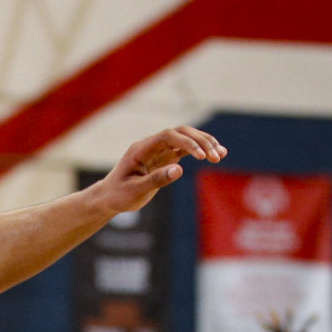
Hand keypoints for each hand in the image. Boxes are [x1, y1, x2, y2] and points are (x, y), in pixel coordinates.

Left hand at [94, 127, 224, 213]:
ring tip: (222, 154)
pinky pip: (185, 149)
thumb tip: (179, 169)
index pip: (167, 136)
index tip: (201, 156)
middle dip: (200, 142)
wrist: (109, 197)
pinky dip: (200, 151)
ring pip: (186, 139)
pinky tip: (216, 155)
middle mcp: (151, 145)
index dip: (186, 142)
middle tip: (216, 157)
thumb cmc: (118, 195)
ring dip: (204, 144)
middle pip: (180, 133)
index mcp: (141, 149)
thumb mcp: (135, 191)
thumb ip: (156, 180)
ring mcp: (159, 150)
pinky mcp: (165, 158)